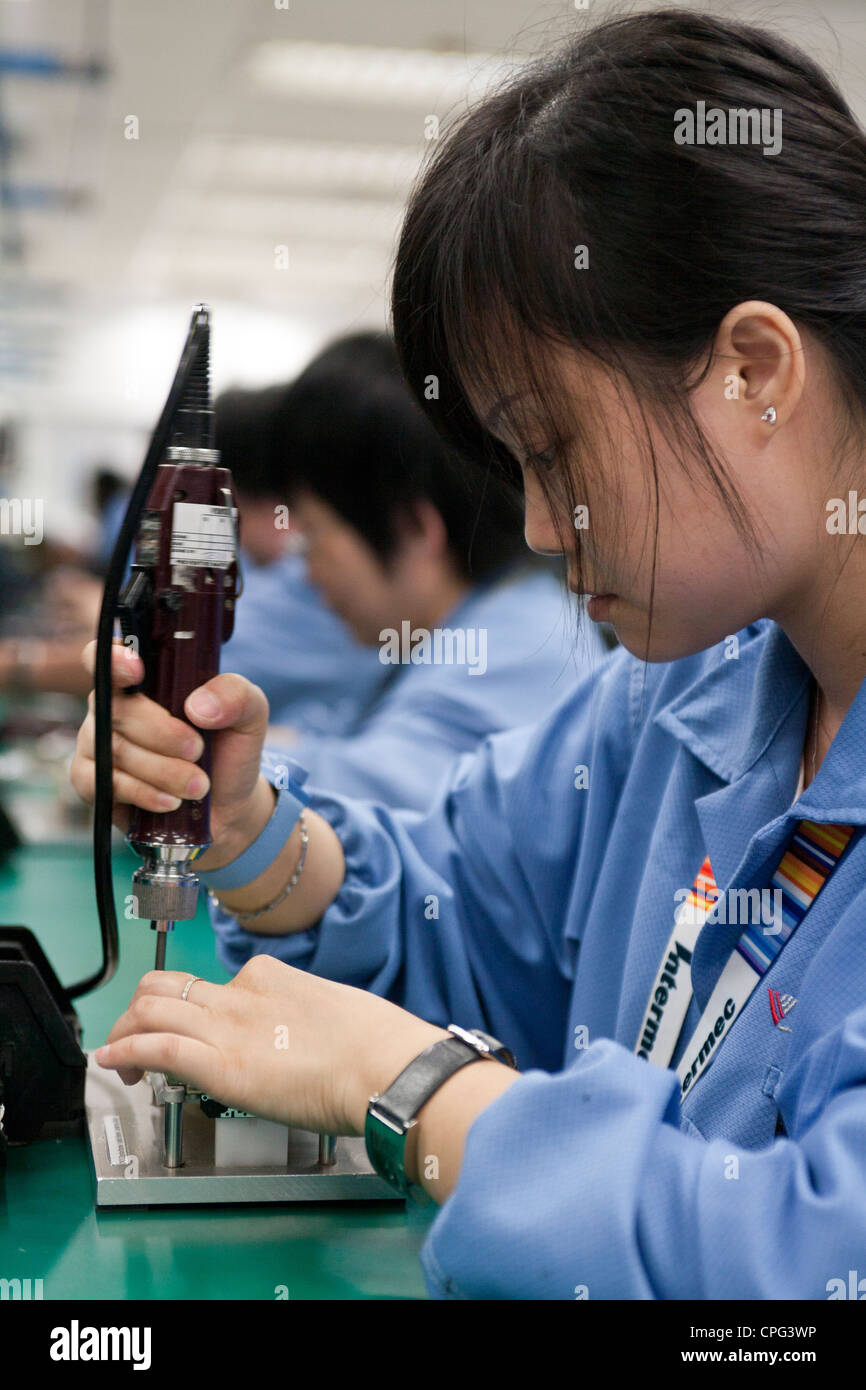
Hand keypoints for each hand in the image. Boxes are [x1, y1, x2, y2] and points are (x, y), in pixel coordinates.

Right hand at [70, 639, 270, 843]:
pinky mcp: (92, 780)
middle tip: (198, 751)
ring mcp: (97, 742)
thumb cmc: (228, 750)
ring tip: (199, 785)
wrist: (225, 806)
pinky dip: (142, 793)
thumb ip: (235, 696)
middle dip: (161, 733)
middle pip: (116, 708)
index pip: (109, 654)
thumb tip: (197, 706)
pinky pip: (101, 783)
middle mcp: (114, 705)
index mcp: (146, 678)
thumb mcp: (249, 715)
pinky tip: (170, 801)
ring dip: (162, 770)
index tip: (137, 670)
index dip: (115, 659)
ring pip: (113, 749)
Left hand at [95, 955, 447, 1135]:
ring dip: (124, 1031)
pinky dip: (125, 1050)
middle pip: (165, 985)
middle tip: (133, 1037)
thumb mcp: (334, 1010)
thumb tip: (300, 1038)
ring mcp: (228, 1027)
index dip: (188, 1007)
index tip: (188, 1029)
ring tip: (118, 1056)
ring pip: (150, 1009)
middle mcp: (241, 995)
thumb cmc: (377, 1048)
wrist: (386, 1066)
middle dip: (139, 1009)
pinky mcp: (221, 1064)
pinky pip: (157, 1046)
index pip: (210, 984)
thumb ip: (303, 1016)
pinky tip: (114, 1063)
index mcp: (270, 977)